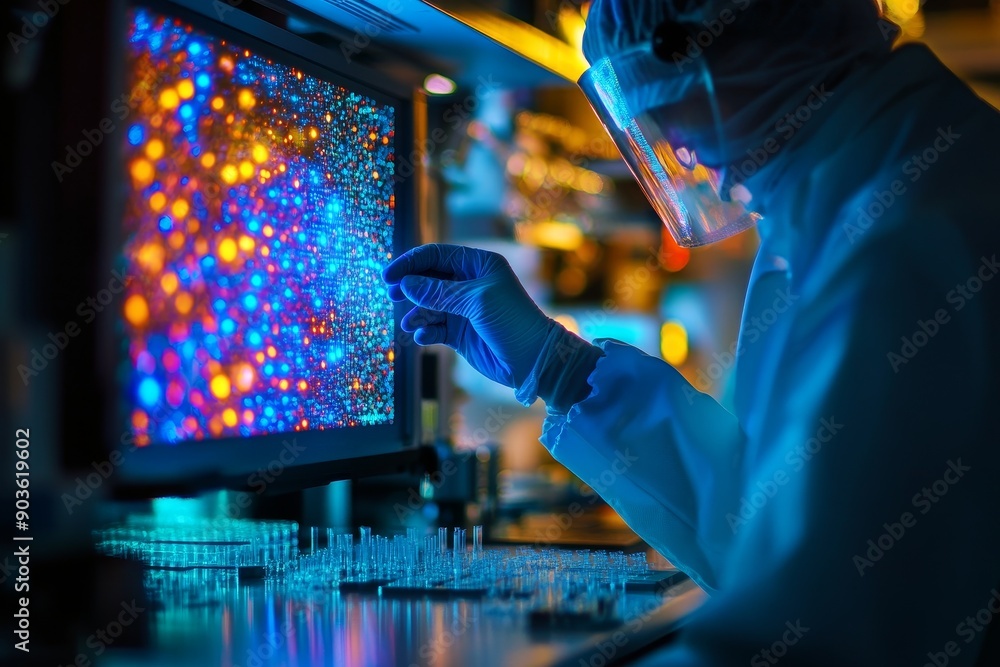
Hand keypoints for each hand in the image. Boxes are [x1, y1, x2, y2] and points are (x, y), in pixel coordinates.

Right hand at [382, 244, 552, 388]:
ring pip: (427, 305)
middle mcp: (468, 283)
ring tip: (411, 324)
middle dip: (409, 287)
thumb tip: (406, 284)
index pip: (436, 255)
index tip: (388, 276)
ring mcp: (463, 309)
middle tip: (392, 296)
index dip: (410, 263)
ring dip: (416, 313)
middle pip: (428, 278)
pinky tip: (423, 337)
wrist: (532, 359)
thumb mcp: (475, 301)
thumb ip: (439, 292)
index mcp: (478, 265)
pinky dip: (425, 330)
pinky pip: (433, 327)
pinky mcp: (459, 332)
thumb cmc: (511, 321)